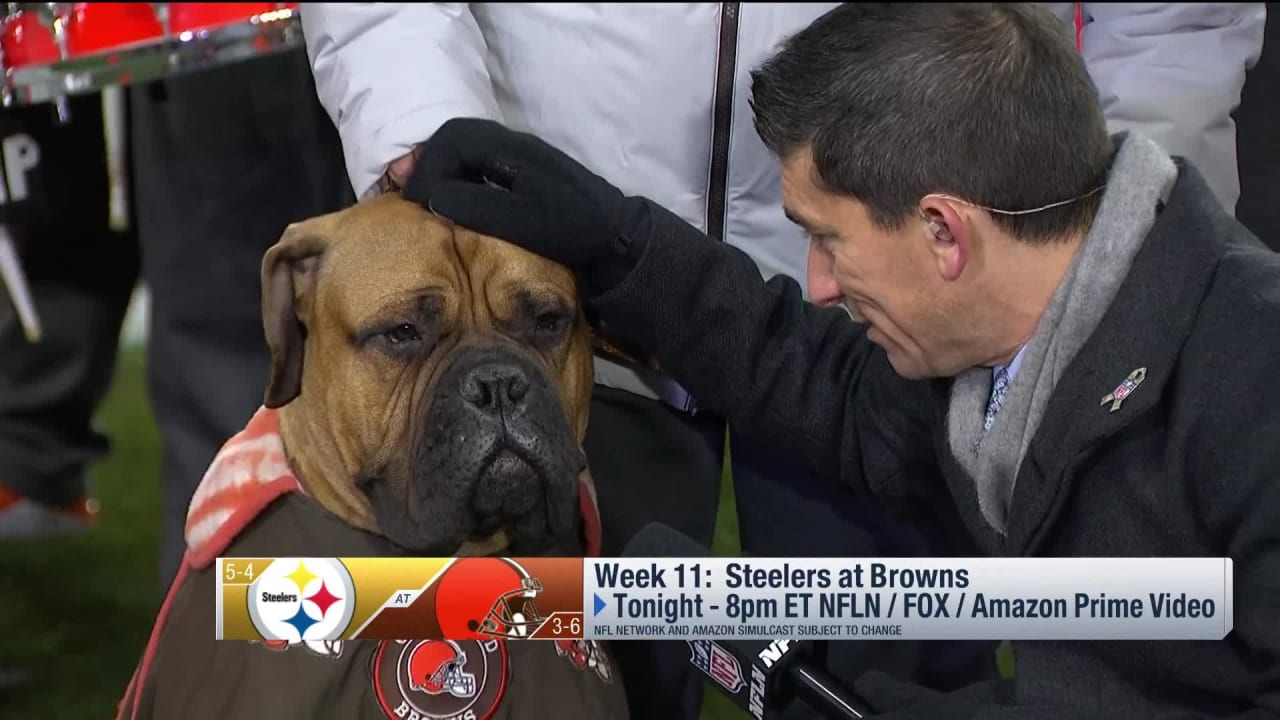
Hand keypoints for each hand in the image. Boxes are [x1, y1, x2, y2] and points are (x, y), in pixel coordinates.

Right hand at [401, 118, 649, 295]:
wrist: (616, 237)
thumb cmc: (571, 230)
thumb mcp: (521, 222)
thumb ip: (475, 205)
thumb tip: (434, 197)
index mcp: (510, 150)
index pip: (452, 142)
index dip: (426, 169)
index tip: (415, 201)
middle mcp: (512, 145)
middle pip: (455, 138)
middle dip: (429, 164)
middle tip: (412, 196)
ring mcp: (519, 157)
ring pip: (466, 150)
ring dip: (442, 170)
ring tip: (426, 200)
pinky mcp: (524, 173)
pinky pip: (480, 163)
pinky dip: (459, 177)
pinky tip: (455, 202)